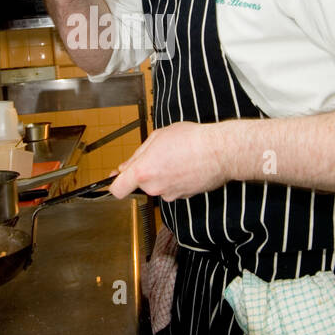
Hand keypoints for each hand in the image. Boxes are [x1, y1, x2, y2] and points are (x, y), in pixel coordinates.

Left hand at [109, 122, 231, 200]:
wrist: (220, 152)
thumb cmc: (191, 140)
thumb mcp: (157, 137)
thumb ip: (137, 155)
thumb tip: (124, 167)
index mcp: (143, 172)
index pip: (117, 189)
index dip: (114, 184)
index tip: (115, 178)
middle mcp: (154, 187)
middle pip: (141, 183)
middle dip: (146, 170)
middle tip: (160, 153)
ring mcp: (170, 194)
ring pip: (158, 185)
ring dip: (163, 174)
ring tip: (177, 157)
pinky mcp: (184, 197)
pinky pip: (172, 187)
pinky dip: (176, 179)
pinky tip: (186, 165)